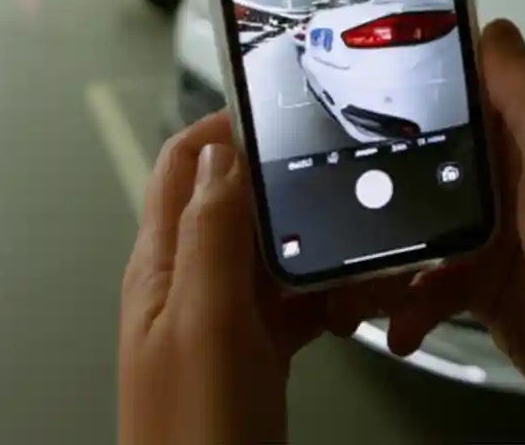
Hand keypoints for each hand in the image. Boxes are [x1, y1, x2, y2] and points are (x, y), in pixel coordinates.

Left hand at [118, 112, 393, 444]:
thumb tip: (219, 154)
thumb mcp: (206, 322)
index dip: (226, 129)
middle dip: (294, 195)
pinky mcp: (254, 348)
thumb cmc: (192, 435)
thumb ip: (211, 235)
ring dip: (321, 252)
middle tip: (343, 198)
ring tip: (360, 273)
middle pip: (240, 204)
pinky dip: (328, 298)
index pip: (183, 165)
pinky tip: (352, 314)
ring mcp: (223, 316)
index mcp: (163, 264)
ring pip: (277, 254)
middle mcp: (189, 281)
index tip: (282, 112)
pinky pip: (295, 302)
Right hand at [386, 20, 524, 441]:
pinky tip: (399, 328)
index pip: (469, 92)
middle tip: (320, 205)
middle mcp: (517, 180)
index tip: (344, 88)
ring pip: (419, 228)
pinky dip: (409, 304)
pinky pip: (430, 284)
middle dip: (374, 183)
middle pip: (429, 162)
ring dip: (381, 256)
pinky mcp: (488, 289)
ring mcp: (500, 238)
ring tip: (347, 290)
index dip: (413, 85)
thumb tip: (495, 27)